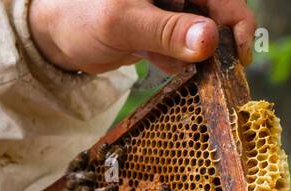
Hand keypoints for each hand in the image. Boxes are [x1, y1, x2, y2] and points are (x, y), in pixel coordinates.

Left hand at [29, 0, 256, 74]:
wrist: (51, 35)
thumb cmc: (79, 15)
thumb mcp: (123, 22)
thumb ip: (166, 31)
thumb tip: (209, 40)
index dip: (238, 23)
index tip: (239, 56)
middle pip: (218, 16)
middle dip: (220, 47)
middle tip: (222, 78)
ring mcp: (170, 13)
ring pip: (203, 37)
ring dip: (203, 60)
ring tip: (195, 78)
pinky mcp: (161, 34)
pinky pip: (184, 51)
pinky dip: (184, 66)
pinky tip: (175, 74)